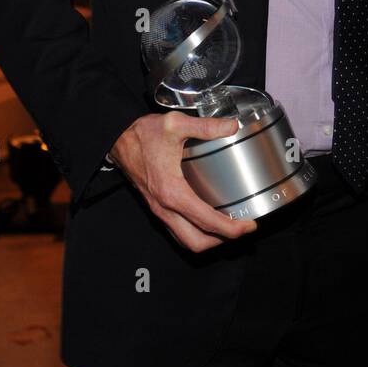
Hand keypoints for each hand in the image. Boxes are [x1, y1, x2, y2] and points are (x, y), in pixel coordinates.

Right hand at [109, 111, 257, 250]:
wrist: (117, 139)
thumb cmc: (143, 134)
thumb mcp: (175, 124)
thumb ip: (205, 126)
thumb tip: (231, 127)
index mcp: (172, 192)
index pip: (207, 221)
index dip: (232, 228)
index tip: (250, 225)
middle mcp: (165, 207)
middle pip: (197, 242)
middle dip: (223, 241)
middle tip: (243, 228)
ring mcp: (159, 210)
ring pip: (186, 240)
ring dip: (209, 240)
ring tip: (230, 227)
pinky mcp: (157, 208)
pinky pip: (178, 231)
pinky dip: (196, 232)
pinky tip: (209, 218)